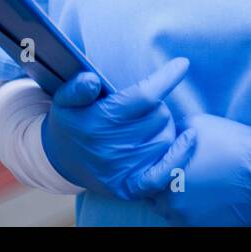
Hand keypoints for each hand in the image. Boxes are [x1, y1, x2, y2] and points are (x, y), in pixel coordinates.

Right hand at [41, 58, 193, 201]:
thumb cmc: (71, 122)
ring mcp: (124, 169)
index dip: (167, 78)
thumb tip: (92, 80)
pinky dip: (179, 156)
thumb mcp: (64, 99)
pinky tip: (189, 138)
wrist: (60, 160)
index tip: (182, 64)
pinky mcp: (130, 187)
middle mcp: (113, 147)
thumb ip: (78, 88)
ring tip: (148, 124)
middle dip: (157, 105)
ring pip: (166, 137)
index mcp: (100, 121)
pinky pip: (164, 173)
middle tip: (143, 106)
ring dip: (164, 126)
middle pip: (159, 115)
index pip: (144, 96)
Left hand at [148, 112, 250, 226]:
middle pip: (155, 197)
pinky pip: (189, 219)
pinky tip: (206, 195)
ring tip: (194, 183)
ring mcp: (190, 219)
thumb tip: (162, 139)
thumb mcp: (197, 124)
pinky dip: (193, 209)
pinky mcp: (205, 228)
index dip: (149, 169)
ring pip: (171, 210)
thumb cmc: (234, 145)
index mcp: (169, 177)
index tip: (157, 163)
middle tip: (177, 172)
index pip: (143, 179)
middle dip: (162, 185)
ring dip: (177, 198)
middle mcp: (175, 203)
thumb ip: (172, 135)